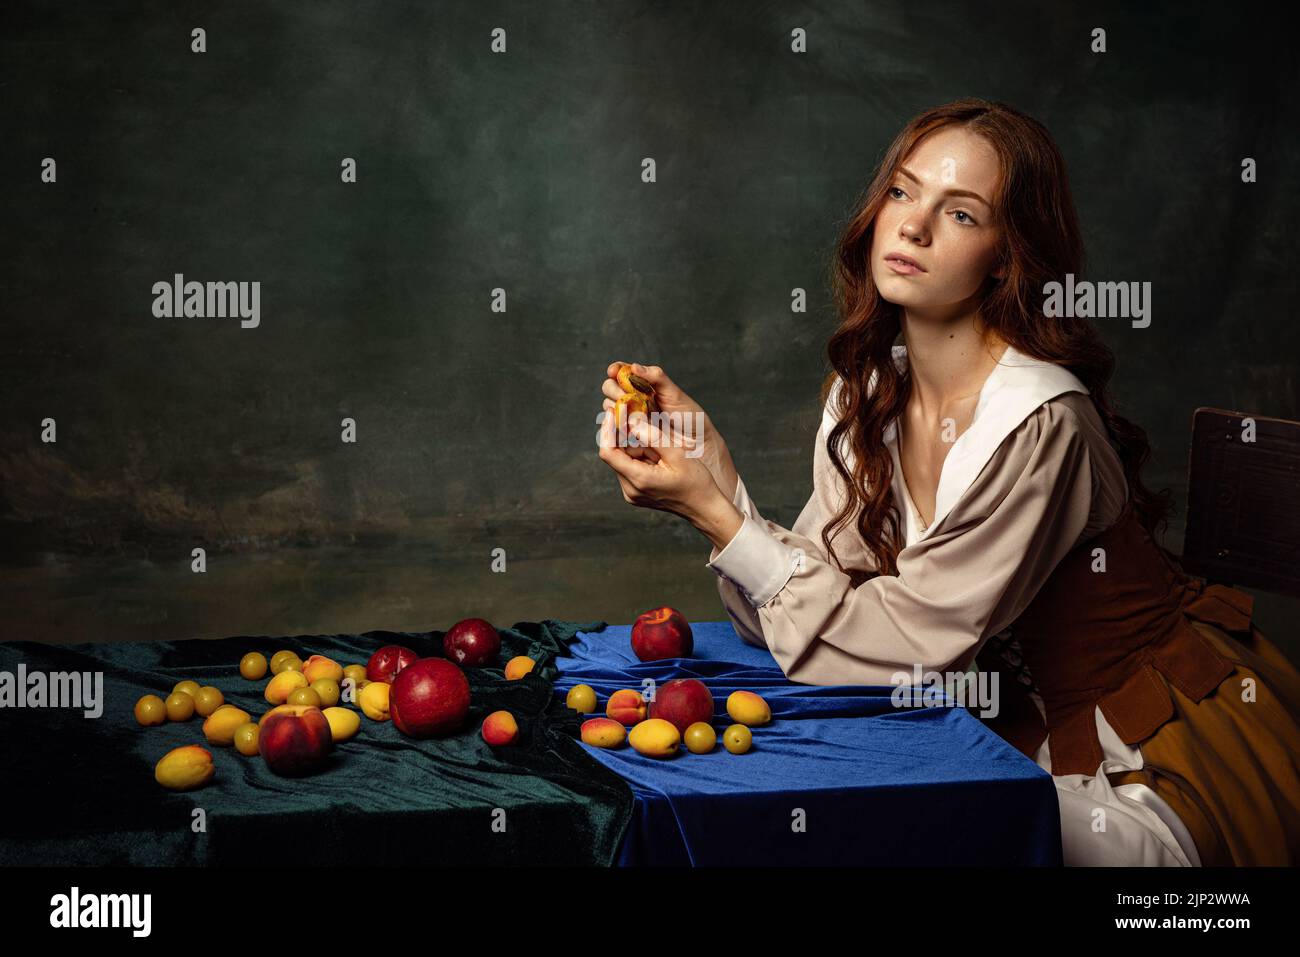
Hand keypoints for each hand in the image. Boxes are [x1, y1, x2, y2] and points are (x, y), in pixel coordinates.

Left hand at [600, 361, 738, 498]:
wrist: (704, 507)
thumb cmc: (696, 482)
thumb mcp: (677, 453)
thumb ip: (653, 436)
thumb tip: (632, 420)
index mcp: (639, 479)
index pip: (607, 452)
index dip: (607, 429)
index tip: (615, 411)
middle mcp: (630, 489)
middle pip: (614, 454)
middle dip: (623, 433)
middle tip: (635, 414)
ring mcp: (632, 493)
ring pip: (623, 459)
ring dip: (633, 444)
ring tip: (654, 436)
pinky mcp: (637, 492)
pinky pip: (630, 467)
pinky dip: (639, 454)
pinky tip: (655, 449)